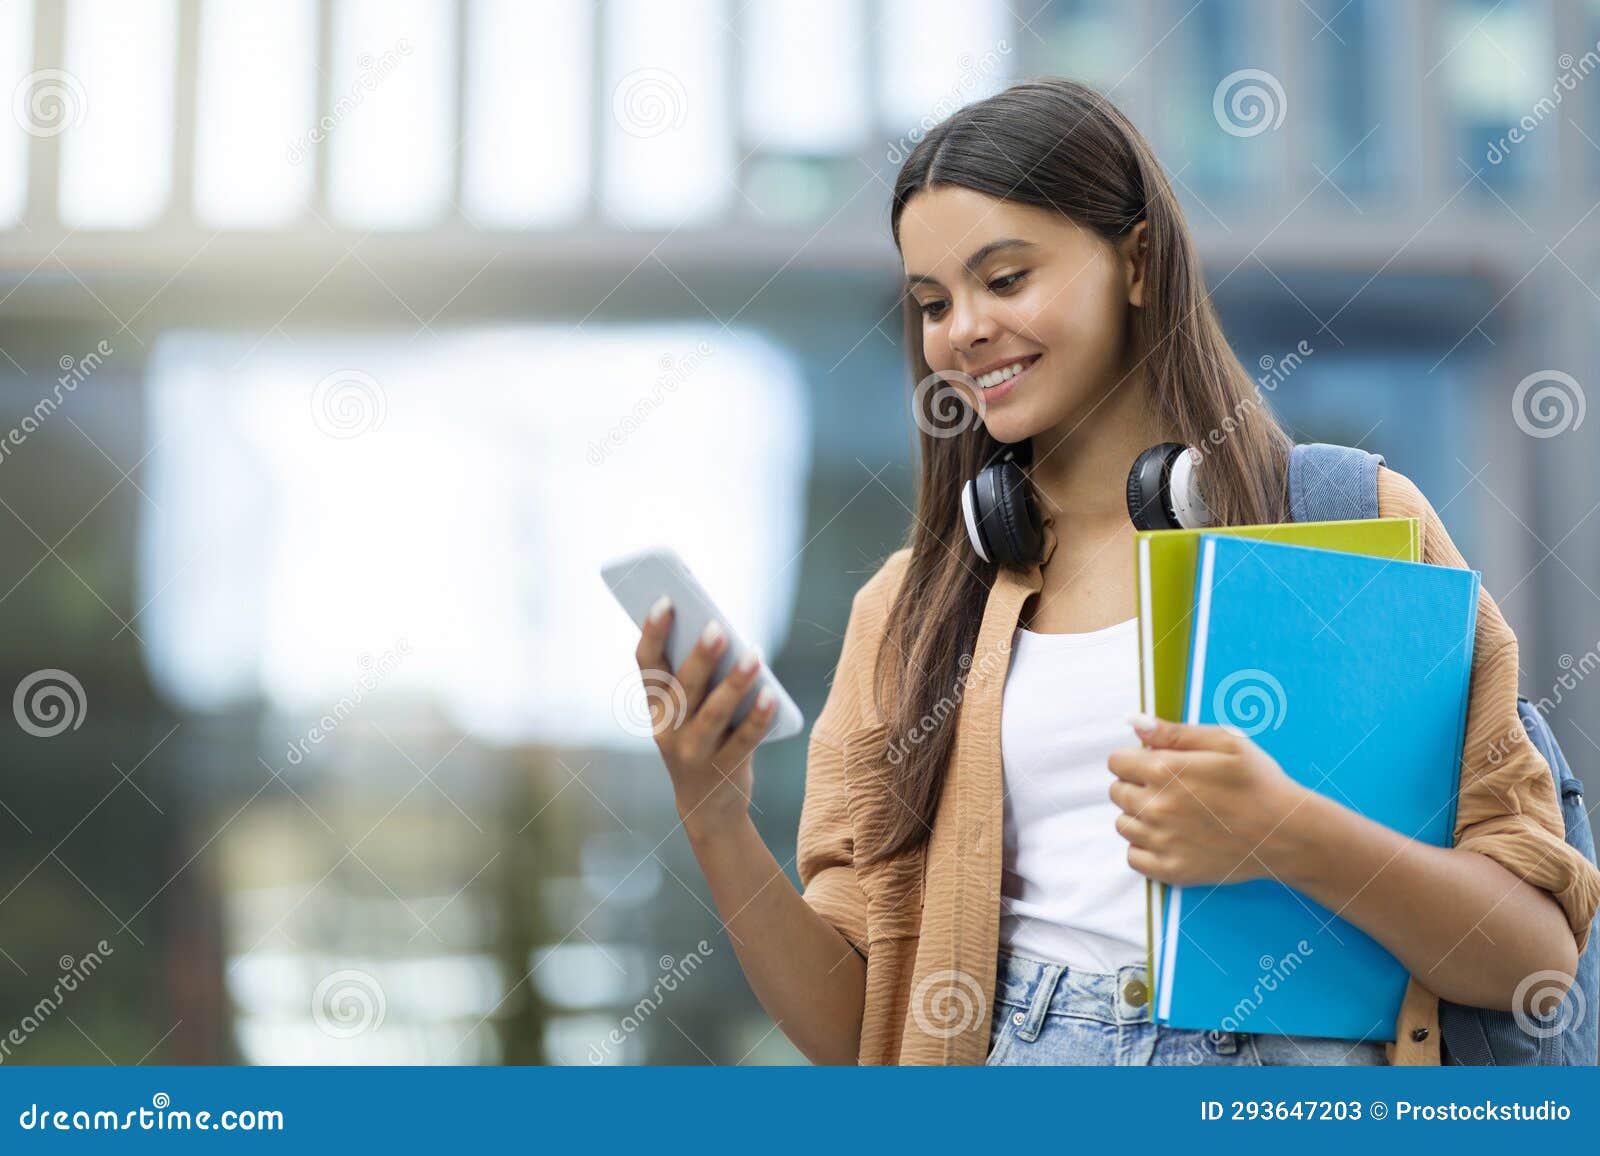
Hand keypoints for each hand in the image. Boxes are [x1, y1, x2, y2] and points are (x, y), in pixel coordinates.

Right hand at [634, 596, 777, 840]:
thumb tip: (724, 636)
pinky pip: (744, 741)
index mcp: (657, 708)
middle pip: (684, 687)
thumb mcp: (689, 713)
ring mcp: (694, 753)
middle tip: (718, 626)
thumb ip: (699, 680)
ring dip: (734, 683)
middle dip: (700, 655)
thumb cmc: (703, 741)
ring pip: (712, 713)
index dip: (653, 632)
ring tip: (754, 655)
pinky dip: (758, 718)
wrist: (708, 809)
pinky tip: (772, 696)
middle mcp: (669, 730)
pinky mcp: (724, 771)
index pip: (647, 665)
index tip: (665, 601)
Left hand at [1107, 714, 1307, 886]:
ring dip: (1139, 816)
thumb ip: (1173, 732)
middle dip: (1136, 785)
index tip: (1155, 764)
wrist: (1286, 833)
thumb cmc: (1258, 782)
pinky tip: (1168, 838)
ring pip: (1123, 824)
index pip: (1116, 762)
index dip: (1134, 759)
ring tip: (1171, 813)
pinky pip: (1133, 858)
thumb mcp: (1224, 742)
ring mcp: (1162, 842)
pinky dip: (1144, 848)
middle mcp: (1156, 807)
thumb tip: (1133, 723)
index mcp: (1164, 771)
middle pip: (1116, 792)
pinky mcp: (1172, 870)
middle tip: (1169, 788)